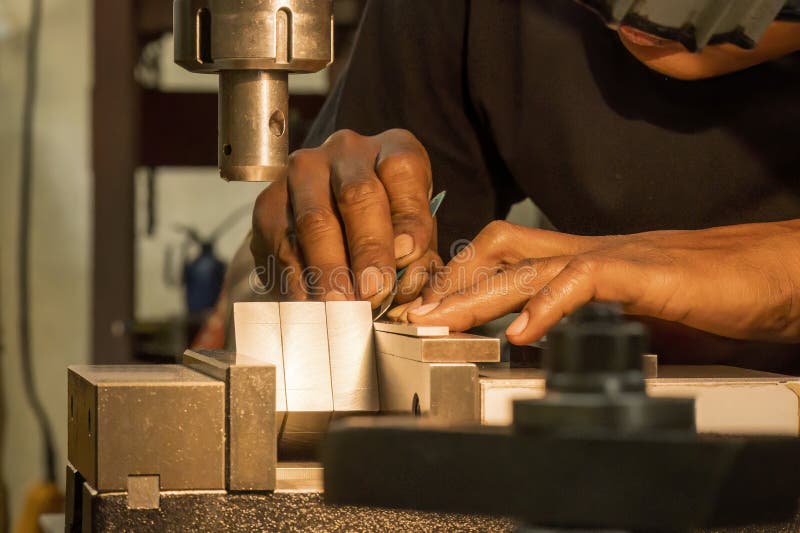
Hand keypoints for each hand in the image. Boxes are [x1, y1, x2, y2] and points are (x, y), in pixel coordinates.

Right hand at [251, 129, 441, 306]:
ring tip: (342, 306)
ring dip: (329, 270)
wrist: (329, 224)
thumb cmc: (387, 229)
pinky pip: (282, 242)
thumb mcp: (415, 238)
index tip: (410, 255)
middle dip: (367, 249)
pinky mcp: (269, 201)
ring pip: (314, 220)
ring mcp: (302, 172)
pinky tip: (313, 303)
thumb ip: (419, 261)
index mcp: (392, 148)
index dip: (408, 215)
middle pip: (357, 194)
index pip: (402, 170)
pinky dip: (299, 278)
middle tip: (373, 292)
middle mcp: (347, 151)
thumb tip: (406, 284)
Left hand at [407, 220, 799, 343]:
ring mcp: (612, 256)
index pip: (506, 253)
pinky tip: (524, 332)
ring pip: (528, 266)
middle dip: (452, 284)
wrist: (767, 273)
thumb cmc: (702, 295)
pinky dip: (550, 304)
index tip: (431, 307)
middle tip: (415, 315)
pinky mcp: (643, 271)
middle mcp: (587, 250)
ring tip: (441, 321)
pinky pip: (585, 279)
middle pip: (501, 254)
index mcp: (580, 259)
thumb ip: (583, 321)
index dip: (462, 275)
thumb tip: (539, 345)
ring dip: (477, 295)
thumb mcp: (626, 313)